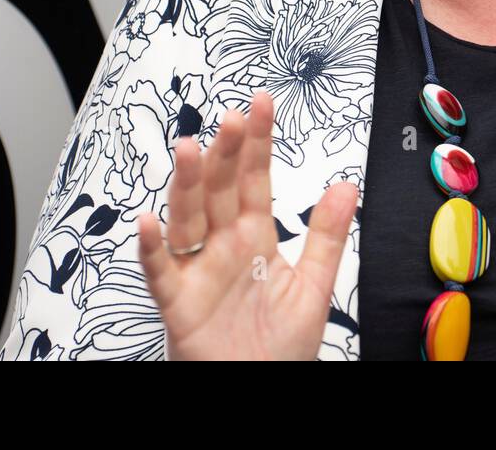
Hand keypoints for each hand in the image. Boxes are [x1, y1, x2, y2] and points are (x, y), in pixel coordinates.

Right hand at [137, 90, 358, 359]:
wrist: (260, 393)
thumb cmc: (280, 348)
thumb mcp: (313, 286)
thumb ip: (327, 236)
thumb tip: (346, 185)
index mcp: (253, 237)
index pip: (254, 180)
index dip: (257, 143)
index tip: (260, 104)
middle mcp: (222, 247)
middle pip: (219, 191)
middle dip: (225, 154)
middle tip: (231, 118)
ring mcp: (198, 273)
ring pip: (188, 221)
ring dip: (186, 186)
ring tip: (189, 149)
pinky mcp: (180, 307)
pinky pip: (162, 275)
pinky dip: (154, 250)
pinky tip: (149, 222)